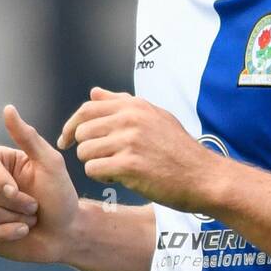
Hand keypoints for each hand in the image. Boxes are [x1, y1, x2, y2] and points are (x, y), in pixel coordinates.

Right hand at [0, 104, 79, 262]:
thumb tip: (8, 108)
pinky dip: (4, 233)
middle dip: (13, 203)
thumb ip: (28, 137)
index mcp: (0, 161)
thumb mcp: (49, 163)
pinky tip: (21, 232)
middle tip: (35, 207)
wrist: (67, 233)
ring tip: (30, 219)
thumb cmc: (61, 196)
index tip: (15, 189)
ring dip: (13, 218)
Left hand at [57, 87, 223, 213]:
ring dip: (94, 165)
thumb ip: (121, 103)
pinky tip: (119, 178)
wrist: (204, 176)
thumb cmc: (179, 150)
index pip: (87, 109)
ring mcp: (130, 141)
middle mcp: (130, 119)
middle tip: (102, 160)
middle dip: (85, 149)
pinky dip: (101, 178)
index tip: (66, 140)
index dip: (71, 126)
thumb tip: (94, 92)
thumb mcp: (154, 117)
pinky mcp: (129, 165)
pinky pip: (94, 170)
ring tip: (115, 169)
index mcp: (134, 105)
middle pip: (82, 132)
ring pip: (85, 152)